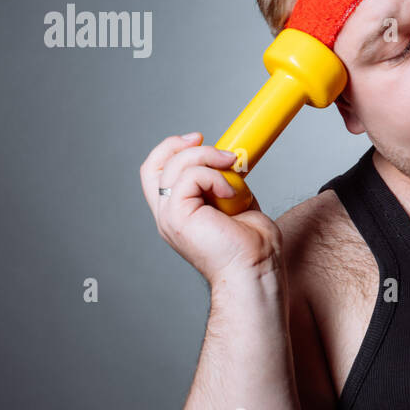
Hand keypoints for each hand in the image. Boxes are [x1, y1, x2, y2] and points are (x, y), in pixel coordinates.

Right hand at [140, 132, 283, 284]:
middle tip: (209, 143)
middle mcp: (168, 215)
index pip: (156, 173)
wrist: (256, 271)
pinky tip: (231, 193)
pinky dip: (214, 176)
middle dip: (178, 145)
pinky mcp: (179, 217)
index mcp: (180, 213)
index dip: (171, 149)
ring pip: (174, 166)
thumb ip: (225, 183)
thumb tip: (230, 162)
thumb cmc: (253, 248)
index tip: (199, 138)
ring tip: (233, 170)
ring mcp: (170, 217)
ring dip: (208, 158)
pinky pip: (190, 177)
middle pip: (152, 166)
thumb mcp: (237, 203)